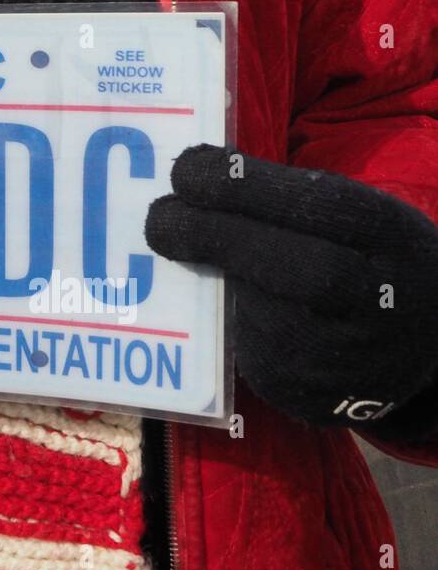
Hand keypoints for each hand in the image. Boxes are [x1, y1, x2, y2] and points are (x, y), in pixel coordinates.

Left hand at [145, 145, 437, 433]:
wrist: (418, 345)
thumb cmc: (363, 257)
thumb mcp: (353, 216)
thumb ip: (288, 198)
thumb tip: (192, 174)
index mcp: (392, 238)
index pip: (322, 208)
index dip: (248, 188)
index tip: (187, 170)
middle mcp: (384, 303)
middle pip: (304, 272)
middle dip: (221, 238)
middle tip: (158, 217)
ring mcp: (351, 360)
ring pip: (269, 320)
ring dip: (214, 280)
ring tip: (179, 247)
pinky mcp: (312, 399)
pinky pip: (254, 356)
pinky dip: (223, 322)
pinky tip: (206, 299)